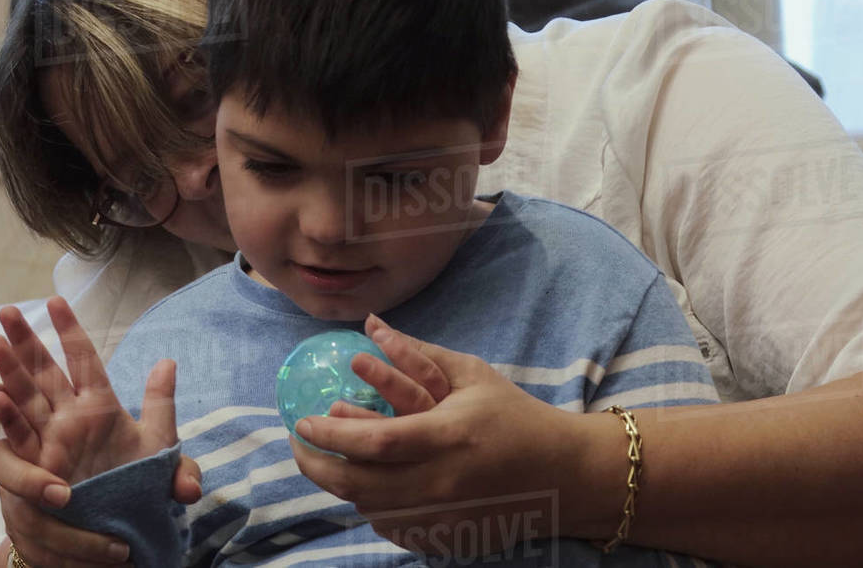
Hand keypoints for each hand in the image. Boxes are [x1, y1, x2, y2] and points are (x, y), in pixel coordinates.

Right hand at [0, 297, 190, 566]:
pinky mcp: (30, 473)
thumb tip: (168, 361)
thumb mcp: (161, 451)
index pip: (84, 361)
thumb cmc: (138, 490)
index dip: (71, 331)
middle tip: (6, 311)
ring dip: (3, 377)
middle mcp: (67, 419)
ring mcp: (45, 444)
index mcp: (100, 406)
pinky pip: (12, 448)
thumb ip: (163, 409)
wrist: (116, 537)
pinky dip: (6, 423)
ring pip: (18, 403)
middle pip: (41, 372)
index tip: (57, 299)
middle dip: (23, 342)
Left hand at [289, 320, 579, 558]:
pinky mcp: (445, 539)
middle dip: (317, 465)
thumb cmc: (515, 416)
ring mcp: (443, 518)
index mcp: (448, 437)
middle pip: (359, 484)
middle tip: (300, 445)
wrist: (562, 475)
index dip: (330, 436)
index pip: (374, 442)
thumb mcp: (471, 374)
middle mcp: (442, 483)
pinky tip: (370, 484)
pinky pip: (391, 528)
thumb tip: (370, 323)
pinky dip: (372, 506)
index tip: (304, 422)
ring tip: (331, 460)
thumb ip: (416, 351)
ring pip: (369, 508)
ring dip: (343, 484)